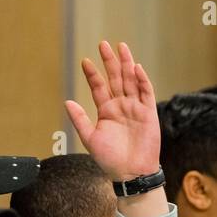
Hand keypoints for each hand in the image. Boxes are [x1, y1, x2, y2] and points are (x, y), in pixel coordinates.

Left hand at [66, 41, 160, 182]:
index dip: (92, 74)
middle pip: (115, 78)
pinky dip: (142, 80)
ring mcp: (135, 108)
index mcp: (106, 111)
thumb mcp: (90, 139)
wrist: (131, 172)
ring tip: (121, 47)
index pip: (99, 87)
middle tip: (103, 44)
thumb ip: (79, 119)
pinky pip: (146, 92)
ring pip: (130, 81)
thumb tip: (67, 101)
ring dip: (126, 64)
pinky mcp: (149, 112)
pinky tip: (136, 68)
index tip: (85, 61)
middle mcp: (121, 106)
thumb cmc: (110, 159)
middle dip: (110, 61)